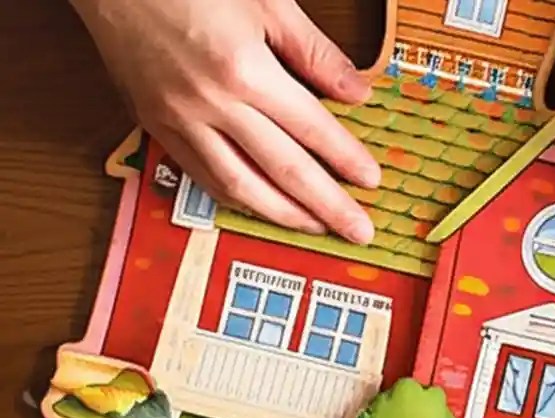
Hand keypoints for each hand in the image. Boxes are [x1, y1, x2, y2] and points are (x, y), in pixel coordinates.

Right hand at [69, 0, 379, 243]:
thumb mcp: (267, 1)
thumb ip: (315, 52)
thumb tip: (357, 91)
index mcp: (243, 70)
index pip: (311, 129)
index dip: (346, 159)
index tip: (372, 181)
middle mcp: (210, 104)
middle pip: (283, 170)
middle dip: (327, 206)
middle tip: (358, 230)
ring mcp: (177, 120)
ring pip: (239, 187)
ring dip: (283, 215)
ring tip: (315, 227)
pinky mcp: (153, 125)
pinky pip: (201, 177)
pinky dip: (237, 199)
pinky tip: (262, 207)